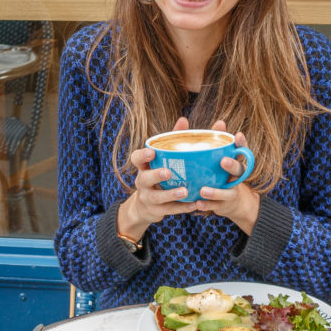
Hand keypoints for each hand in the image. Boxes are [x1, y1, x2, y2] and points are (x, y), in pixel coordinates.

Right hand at [117, 117, 195, 240]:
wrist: (147, 207)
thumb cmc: (159, 175)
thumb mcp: (162, 160)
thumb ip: (172, 140)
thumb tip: (183, 119)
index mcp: (144, 167)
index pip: (136, 158)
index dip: (142, 155)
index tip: (152, 152)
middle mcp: (142, 182)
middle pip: (144, 178)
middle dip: (155, 175)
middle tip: (168, 173)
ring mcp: (148, 198)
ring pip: (157, 197)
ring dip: (171, 194)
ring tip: (185, 191)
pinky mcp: (156, 211)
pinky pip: (169, 210)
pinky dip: (182, 208)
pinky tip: (194, 205)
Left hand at [193, 120, 259, 236]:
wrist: (231, 203)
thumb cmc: (218, 173)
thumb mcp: (213, 158)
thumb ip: (198, 141)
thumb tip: (183, 120)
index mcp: (235, 163)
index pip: (242, 151)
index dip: (242, 144)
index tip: (238, 135)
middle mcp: (236, 177)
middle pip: (239, 170)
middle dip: (232, 165)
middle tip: (223, 161)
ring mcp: (231, 192)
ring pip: (226, 191)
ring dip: (215, 191)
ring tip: (203, 190)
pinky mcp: (223, 205)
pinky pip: (215, 206)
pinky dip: (207, 205)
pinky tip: (198, 204)